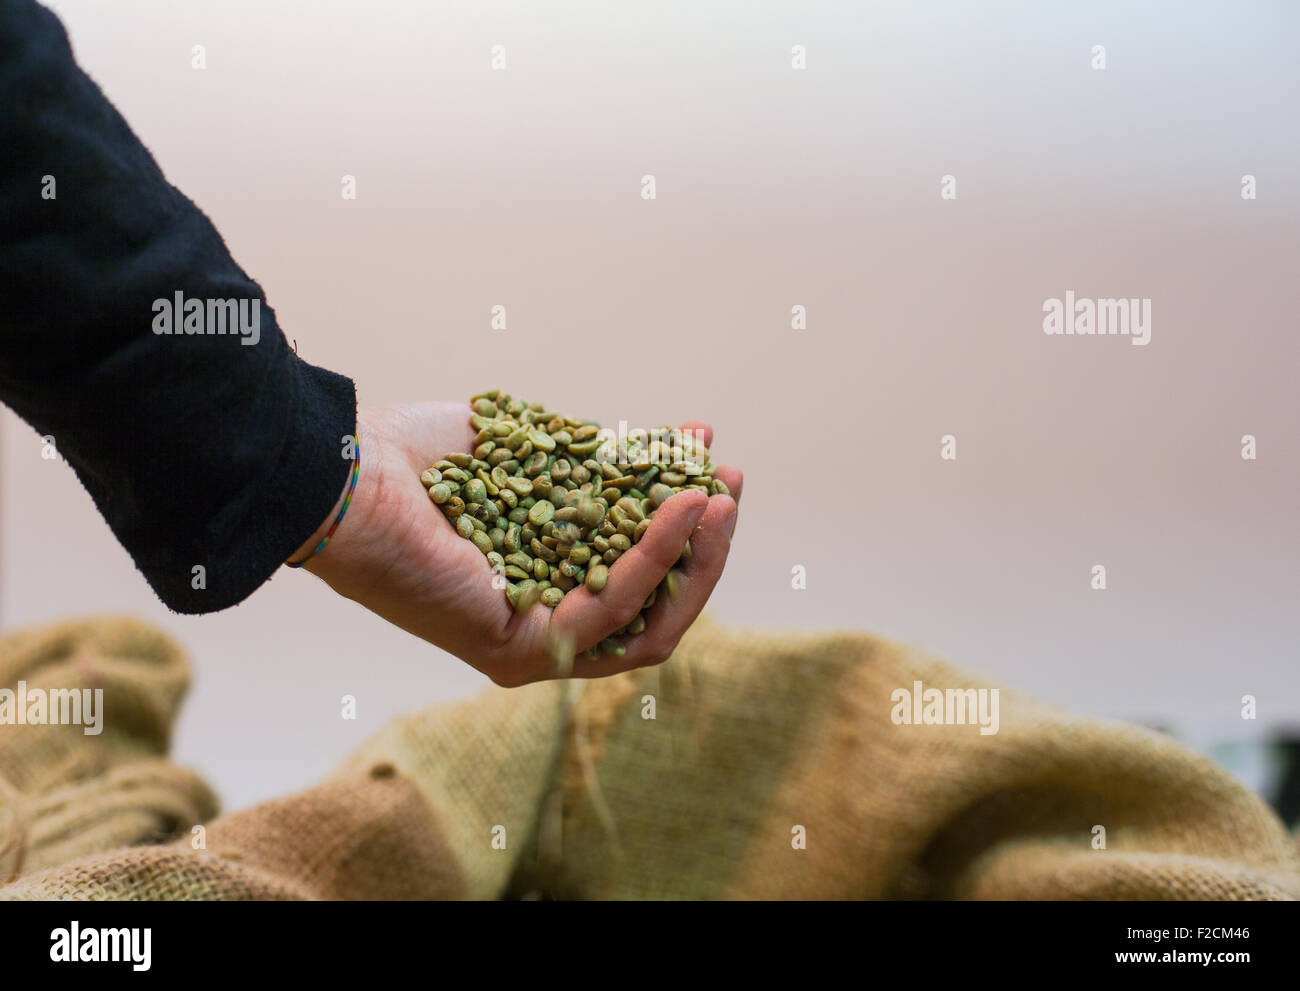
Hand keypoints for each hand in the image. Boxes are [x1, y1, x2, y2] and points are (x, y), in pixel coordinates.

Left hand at [296, 402, 741, 685]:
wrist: (345, 472)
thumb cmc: (421, 459)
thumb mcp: (541, 454)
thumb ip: (610, 466)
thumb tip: (685, 439)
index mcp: (545, 583)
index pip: (639, 572)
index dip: (683, 521)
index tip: (706, 459)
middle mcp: (541, 623)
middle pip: (654, 605)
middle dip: (703, 546)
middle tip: (727, 482)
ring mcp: (530, 646)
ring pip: (647, 621)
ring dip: (695, 557)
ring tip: (720, 494)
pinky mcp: (518, 649)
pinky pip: (611, 607)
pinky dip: (657, 555)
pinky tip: (685, 504)